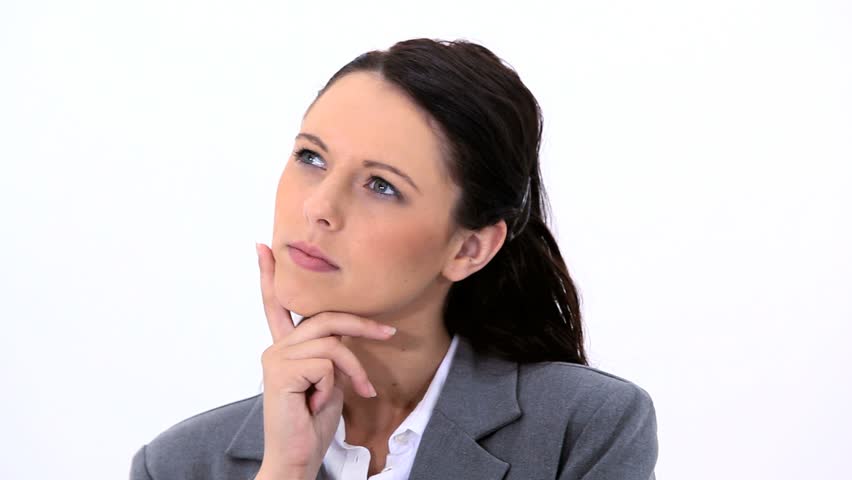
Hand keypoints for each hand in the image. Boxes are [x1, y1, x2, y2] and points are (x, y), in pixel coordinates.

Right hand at [254, 243, 396, 479]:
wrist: (298, 457)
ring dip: (355, 367)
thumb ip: (328, 353)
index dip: (269, 275)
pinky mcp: (282, 371)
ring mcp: (276, 358)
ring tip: (362, 390)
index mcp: (284, 348)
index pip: (276, 306)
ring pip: (332, 341)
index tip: (262, 247)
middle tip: (389, 333)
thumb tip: (342, 338)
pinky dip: (341, 380)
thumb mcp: (329, 380)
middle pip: (325, 317)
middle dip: (362, 323)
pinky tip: (325, 402)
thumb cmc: (312, 422)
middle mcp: (275, 348)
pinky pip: (329, 360)